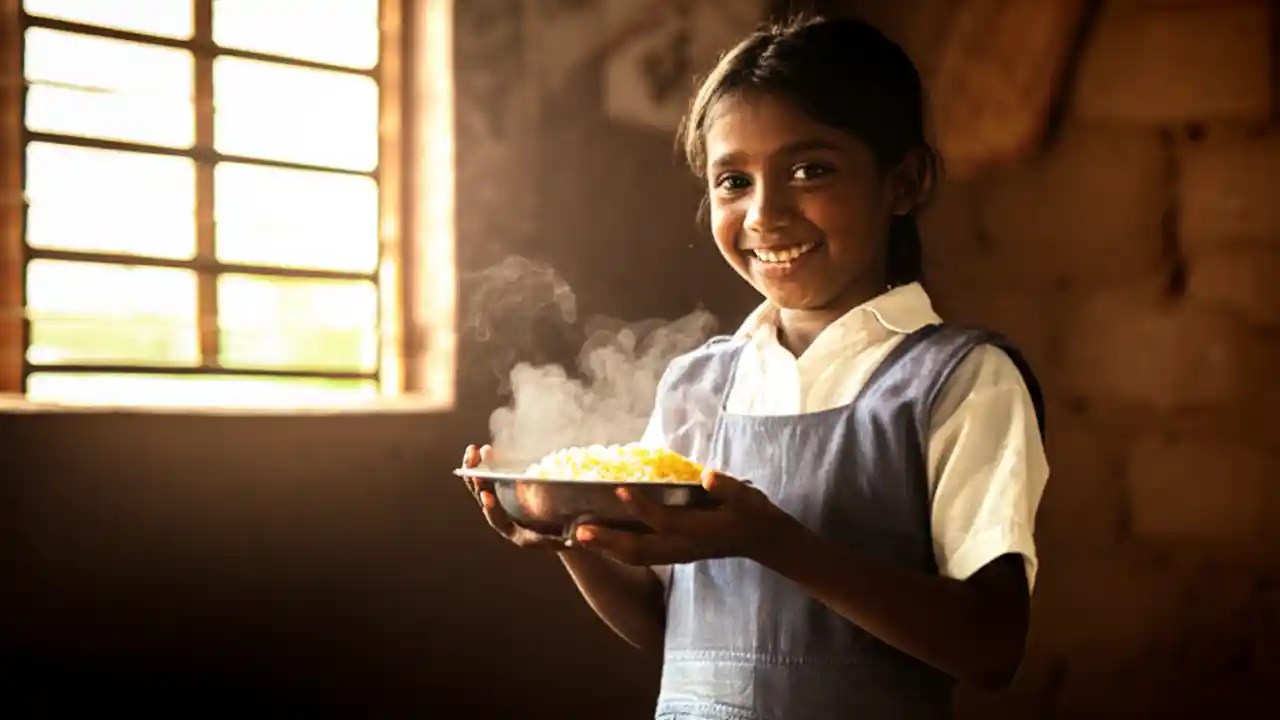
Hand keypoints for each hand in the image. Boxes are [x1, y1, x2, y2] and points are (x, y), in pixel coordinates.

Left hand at [460, 444, 571, 549]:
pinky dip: (487, 464)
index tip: (486, 496)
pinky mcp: (508, 490)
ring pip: (484, 487)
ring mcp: (505, 503)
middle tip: (474, 468)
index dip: (492, 510)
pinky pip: (491, 478)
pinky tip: (486, 450)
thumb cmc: (571, 534)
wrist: (565, 530)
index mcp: (518, 533)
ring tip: (473, 451)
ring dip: (476, 469)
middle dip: (478, 484)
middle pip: (486, 501)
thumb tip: (577, 535)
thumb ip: (572, 537)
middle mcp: (508, 519)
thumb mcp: (572, 537)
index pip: (500, 522)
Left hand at [572, 469, 800, 565]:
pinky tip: (602, 540)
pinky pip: (642, 556)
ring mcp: (679, 554)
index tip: (619, 489)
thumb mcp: (749, 498)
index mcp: (702, 531)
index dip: (642, 508)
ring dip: (609, 549)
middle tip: (580, 532)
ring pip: (639, 557)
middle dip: (610, 542)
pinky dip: (618, 550)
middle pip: (642, 550)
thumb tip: (707, 476)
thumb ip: (729, 488)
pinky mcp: (675, 554)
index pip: (666, 522)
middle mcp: (686, 547)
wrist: (765, 541)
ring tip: (581, 538)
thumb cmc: (755, 514)